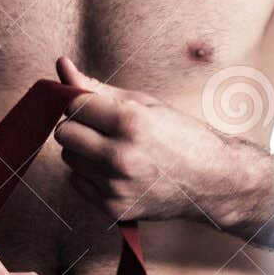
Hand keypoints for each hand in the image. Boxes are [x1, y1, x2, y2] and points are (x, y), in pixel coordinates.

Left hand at [51, 56, 258, 225]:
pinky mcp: (113, 208)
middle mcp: (121, 155)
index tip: (94, 106)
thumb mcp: (145, 103)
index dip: (81, 103)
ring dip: (84, 151)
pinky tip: (117, 171)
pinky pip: (77, 182)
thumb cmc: (180, 136)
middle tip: (102, 128)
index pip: (73, 105)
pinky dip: (91, 175)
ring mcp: (116, 185)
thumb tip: (62, 67)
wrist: (211, 180)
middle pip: (64, 133)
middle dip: (78, 126)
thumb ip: (98, 88)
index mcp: (131, 121)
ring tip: (115, 150)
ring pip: (69, 158)